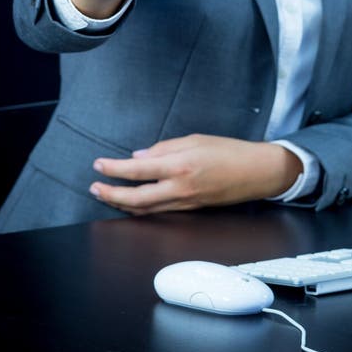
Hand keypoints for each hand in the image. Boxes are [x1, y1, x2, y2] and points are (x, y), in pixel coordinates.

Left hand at [89, 134, 302, 214]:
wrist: (256, 172)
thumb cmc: (229, 150)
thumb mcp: (195, 139)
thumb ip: (164, 148)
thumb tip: (139, 157)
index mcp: (180, 165)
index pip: (138, 170)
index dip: (114, 169)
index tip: (99, 165)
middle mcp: (180, 188)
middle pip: (136, 198)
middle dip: (111, 195)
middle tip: (94, 187)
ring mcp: (185, 202)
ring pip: (145, 210)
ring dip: (122, 204)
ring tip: (106, 196)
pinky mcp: (191, 209)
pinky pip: (160, 211)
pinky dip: (142, 209)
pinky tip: (132, 204)